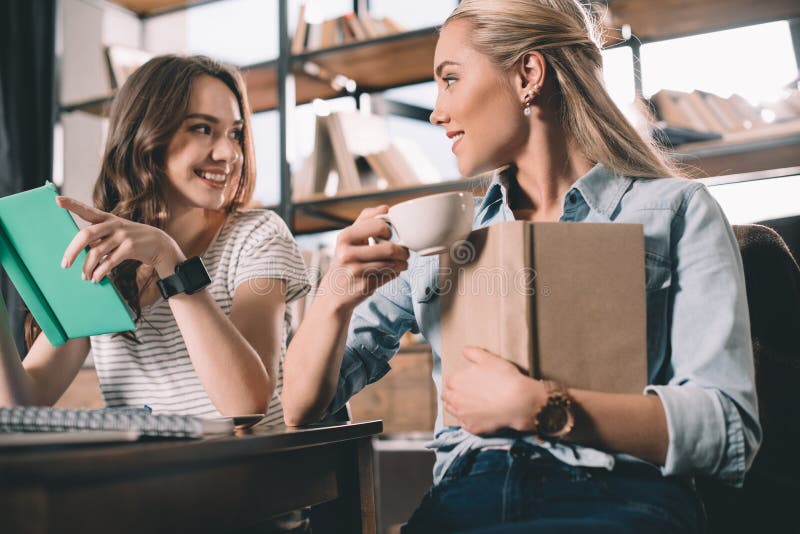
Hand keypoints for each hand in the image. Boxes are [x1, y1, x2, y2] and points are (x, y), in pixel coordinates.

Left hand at [57, 196, 183, 282]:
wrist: (160, 245)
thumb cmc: (132, 240)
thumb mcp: (116, 233)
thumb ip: (99, 238)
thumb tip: (80, 254)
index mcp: (107, 218)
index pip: (86, 210)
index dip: (72, 204)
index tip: (56, 200)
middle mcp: (113, 224)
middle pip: (86, 235)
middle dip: (72, 251)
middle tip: (65, 264)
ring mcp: (122, 235)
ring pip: (96, 252)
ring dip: (87, 267)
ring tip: (84, 276)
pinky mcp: (130, 247)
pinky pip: (109, 261)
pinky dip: (100, 272)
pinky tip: (96, 278)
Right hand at [320, 205, 408, 309]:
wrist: (333, 292)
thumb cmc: (345, 261)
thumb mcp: (349, 238)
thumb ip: (366, 220)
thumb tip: (385, 208)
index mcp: (345, 237)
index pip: (379, 225)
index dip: (389, 230)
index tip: (388, 236)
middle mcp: (348, 254)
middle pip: (389, 248)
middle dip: (403, 251)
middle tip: (404, 252)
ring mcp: (356, 271)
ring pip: (392, 264)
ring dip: (402, 263)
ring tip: (401, 262)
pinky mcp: (365, 286)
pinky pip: (390, 276)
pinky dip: (395, 273)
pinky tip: (392, 271)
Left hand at [442, 346, 545, 434]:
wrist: (519, 401)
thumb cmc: (504, 378)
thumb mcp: (489, 358)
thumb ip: (473, 352)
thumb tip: (464, 350)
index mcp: (455, 381)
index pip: (448, 381)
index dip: (456, 380)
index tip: (464, 381)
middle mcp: (454, 399)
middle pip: (446, 396)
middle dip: (452, 393)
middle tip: (463, 392)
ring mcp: (462, 415)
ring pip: (451, 411)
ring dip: (456, 406)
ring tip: (466, 404)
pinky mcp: (472, 428)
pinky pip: (464, 424)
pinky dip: (467, 420)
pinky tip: (476, 416)